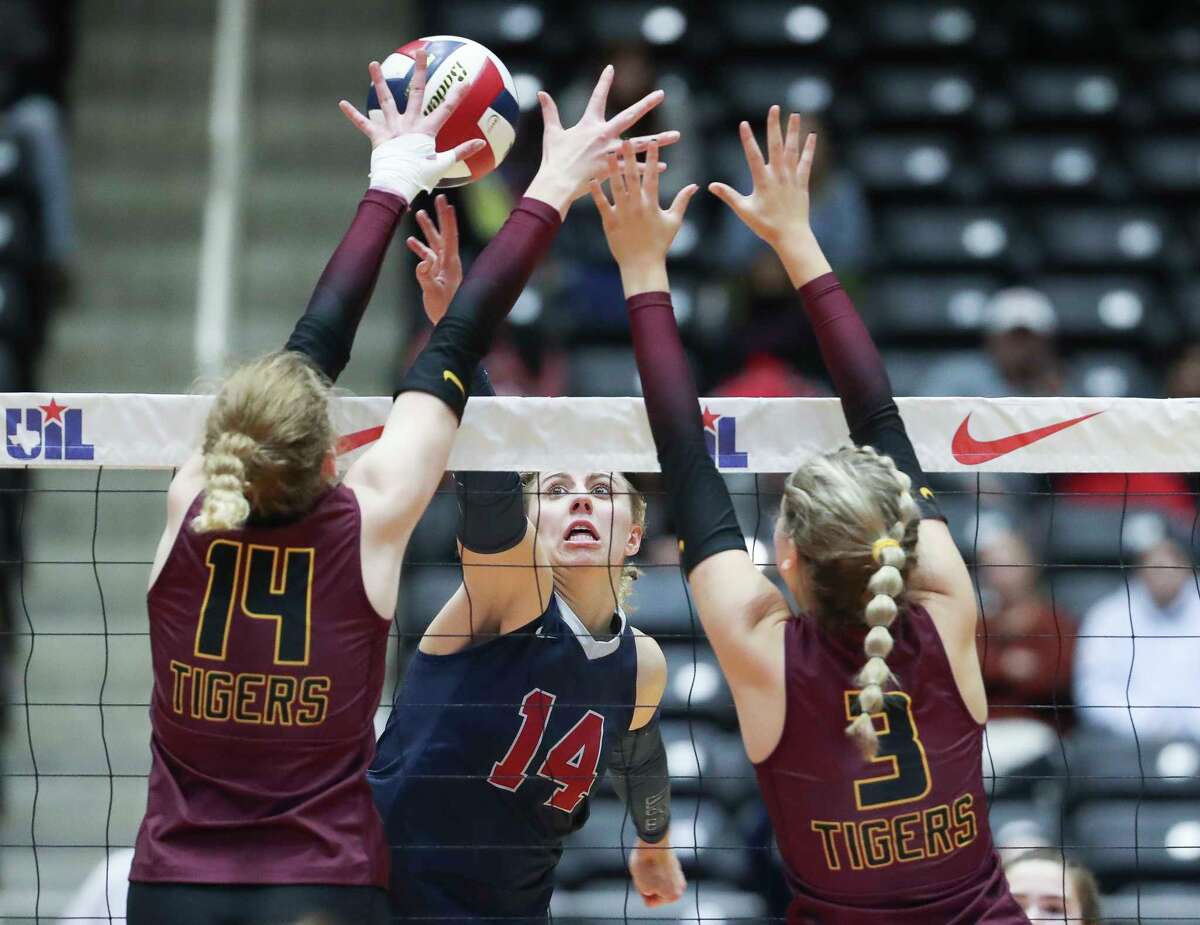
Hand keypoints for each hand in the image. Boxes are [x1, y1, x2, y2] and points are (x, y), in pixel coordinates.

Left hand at [338, 53, 485, 199]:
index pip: (445, 109)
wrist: (396, 185)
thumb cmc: (420, 177)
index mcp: (426, 131)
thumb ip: (462, 151)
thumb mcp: (443, 164)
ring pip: (385, 100)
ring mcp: (392, 128)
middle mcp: (409, 124)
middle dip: (421, 71)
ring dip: (379, 81)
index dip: (457, 96)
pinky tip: (342, 103)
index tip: (465, 81)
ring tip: (373, 63)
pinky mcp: (377, 137)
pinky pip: (363, 124)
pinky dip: (353, 114)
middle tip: (423, 53)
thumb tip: (482, 143)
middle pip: (417, 92)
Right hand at [406, 194, 461, 324]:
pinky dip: (419, 248)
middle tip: (439, 197)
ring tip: (419, 213)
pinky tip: (409, 241)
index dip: (448, 218)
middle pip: (444, 233)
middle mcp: (449, 261)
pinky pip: (427, 256)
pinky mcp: (436, 272)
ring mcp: (443, 266)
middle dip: (440, 216)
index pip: (450, 235)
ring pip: (435, 242)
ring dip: (427, 229)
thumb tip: (422, 261)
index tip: (446, 202)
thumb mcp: (433, 292)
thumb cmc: (444, 309)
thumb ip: (426, 277)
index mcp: (451, 262)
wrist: (448, 322)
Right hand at [525, 64, 680, 217]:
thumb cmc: (554, 159)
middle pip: (629, 115)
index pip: (597, 97)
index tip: (611, 68)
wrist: (557, 182)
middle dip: (646, 104)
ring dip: (659, 139)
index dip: (603, 82)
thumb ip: (549, 112)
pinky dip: (649, 167)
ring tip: (676, 136)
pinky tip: (664, 166)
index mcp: (589, 124)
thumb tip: (540, 93)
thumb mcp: (552, 133)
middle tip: (661, 94)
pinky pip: (635, 168)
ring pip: (639, 143)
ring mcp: (610, 152)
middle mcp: (603, 135)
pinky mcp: (613, 169)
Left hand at [590, 140, 697, 295]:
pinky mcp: (610, 222)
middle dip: (630, 157)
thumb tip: (695, 186)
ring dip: (613, 170)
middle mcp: (637, 205)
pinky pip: (602, 204)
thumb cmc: (659, 244)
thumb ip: (682, 201)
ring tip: (609, 154)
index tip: (653, 141)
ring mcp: (623, 213)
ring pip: (616, 187)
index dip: (653, 158)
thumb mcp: (674, 221)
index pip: (653, 176)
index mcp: (652, 203)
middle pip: (632, 176)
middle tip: (626, 140)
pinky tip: (592, 180)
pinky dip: (597, 193)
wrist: (643, 265)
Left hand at [628, 836, 685, 907]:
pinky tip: (651, 859)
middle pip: (655, 892)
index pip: (650, 902)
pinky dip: (653, 867)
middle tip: (646, 872)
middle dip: (647, 885)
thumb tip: (655, 884)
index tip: (646, 879)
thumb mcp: (641, 887)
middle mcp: (680, 886)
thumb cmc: (646, 865)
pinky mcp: (674, 862)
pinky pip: (658, 871)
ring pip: (656, 882)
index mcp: (674, 896)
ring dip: (649, 876)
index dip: (643, 891)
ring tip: (648, 865)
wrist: (652, 840)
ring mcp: (678, 874)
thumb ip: (648, 893)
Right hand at [709, 106, 831, 285]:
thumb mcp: (744, 210)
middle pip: (776, 146)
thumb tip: (711, 186)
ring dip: (793, 132)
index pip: (753, 156)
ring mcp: (791, 179)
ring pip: (793, 151)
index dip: (748, 140)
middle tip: (774, 108)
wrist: (790, 236)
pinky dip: (809, 149)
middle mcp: (778, 177)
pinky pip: (806, 163)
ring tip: (794, 114)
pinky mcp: (802, 183)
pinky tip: (811, 135)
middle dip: (774, 126)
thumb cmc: (765, 225)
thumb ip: (728, 195)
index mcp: (762, 182)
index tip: (744, 124)